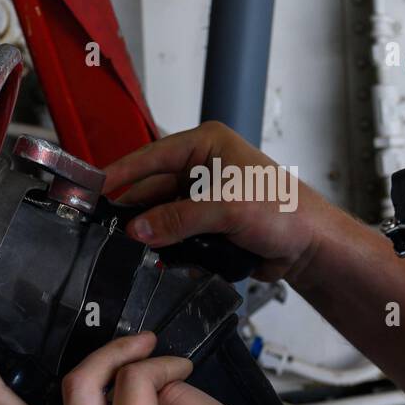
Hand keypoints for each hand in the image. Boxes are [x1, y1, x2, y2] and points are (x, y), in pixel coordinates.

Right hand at [103, 121, 336, 283]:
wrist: (311, 246)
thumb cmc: (283, 212)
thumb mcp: (227, 209)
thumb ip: (179, 218)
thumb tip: (138, 230)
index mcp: (207, 145)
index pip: (153, 155)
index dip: (122, 172)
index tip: (93, 186)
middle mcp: (202, 166)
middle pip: (153, 188)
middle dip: (135, 212)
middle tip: (108, 232)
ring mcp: (203, 196)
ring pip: (162, 214)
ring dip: (151, 233)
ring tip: (130, 250)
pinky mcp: (207, 224)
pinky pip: (176, 234)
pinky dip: (167, 247)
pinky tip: (159, 259)